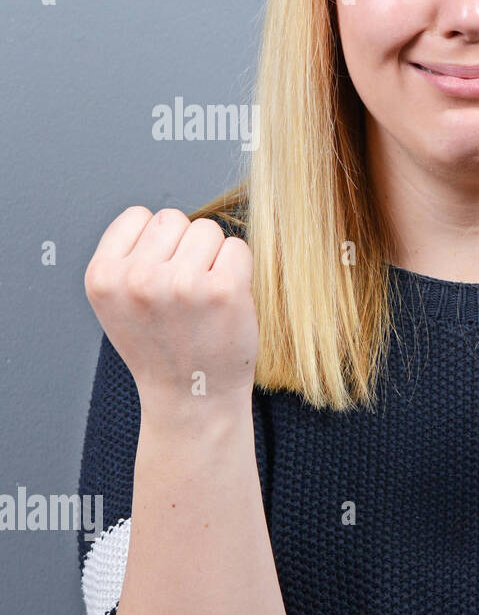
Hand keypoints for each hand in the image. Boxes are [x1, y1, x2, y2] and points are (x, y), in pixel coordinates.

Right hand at [84, 207, 258, 415]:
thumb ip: (129, 258)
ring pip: (208, 229)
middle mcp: (137, 278)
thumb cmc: (162, 348)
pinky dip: (239, 268)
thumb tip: (163, 219)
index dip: (156, 243)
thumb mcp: (119, 303)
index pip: (139, 216)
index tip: (160, 275)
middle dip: (184, 248)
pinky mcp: (223, 290)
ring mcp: (181, 283)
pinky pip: (238, 247)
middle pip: (175, 218)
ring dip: (212, 256)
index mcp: (103, 277)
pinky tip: (226, 300)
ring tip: (204, 297)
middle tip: (185, 292)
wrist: (192, 397)